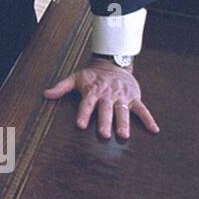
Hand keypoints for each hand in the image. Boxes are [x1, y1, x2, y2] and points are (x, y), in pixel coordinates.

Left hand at [43, 57, 158, 140]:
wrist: (113, 63)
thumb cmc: (92, 76)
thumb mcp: (75, 78)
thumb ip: (61, 87)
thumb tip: (45, 94)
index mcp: (92, 91)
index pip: (87, 104)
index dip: (83, 114)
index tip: (80, 125)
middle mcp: (107, 95)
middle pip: (105, 109)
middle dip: (105, 121)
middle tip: (104, 135)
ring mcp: (122, 96)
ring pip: (122, 110)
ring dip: (123, 123)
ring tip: (123, 135)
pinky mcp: (134, 97)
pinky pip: (142, 109)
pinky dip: (148, 119)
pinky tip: (154, 130)